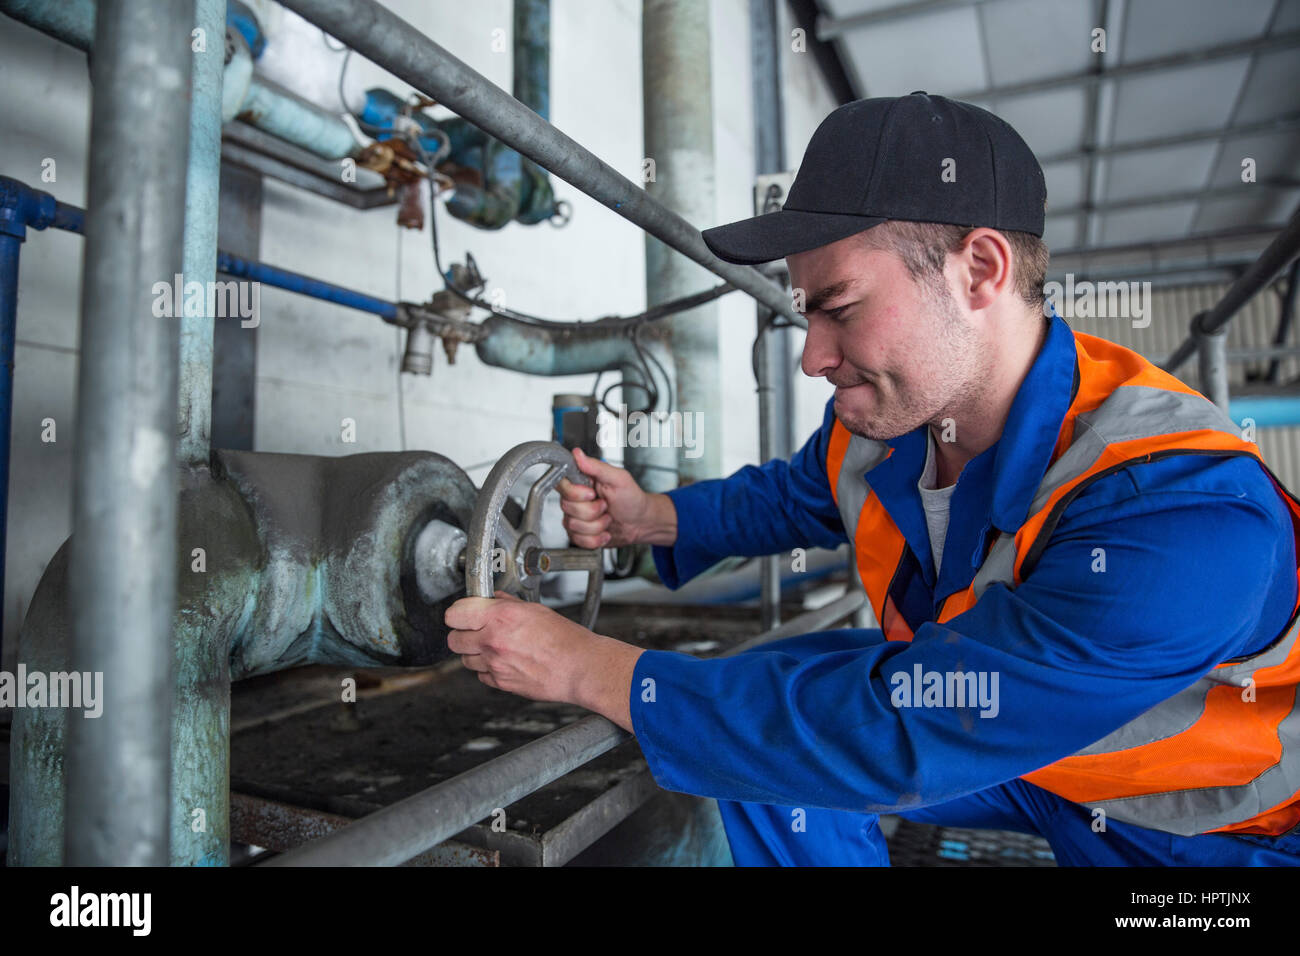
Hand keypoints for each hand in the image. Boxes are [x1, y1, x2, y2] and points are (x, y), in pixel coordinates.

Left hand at [444, 591, 641, 729]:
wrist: (579, 668)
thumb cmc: (564, 639)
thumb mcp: (535, 610)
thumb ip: (507, 603)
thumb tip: (493, 599)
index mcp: (500, 617)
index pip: (455, 614)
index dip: (457, 613)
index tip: (463, 614)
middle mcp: (493, 641)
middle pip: (453, 640)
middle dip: (462, 634)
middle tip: (474, 631)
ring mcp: (495, 664)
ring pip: (465, 659)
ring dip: (475, 653)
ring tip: (495, 647)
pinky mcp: (500, 683)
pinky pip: (481, 675)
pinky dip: (488, 670)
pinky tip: (504, 662)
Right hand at [557, 447, 676, 547]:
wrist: (640, 522)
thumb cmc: (632, 498)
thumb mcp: (618, 478)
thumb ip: (596, 466)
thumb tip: (577, 454)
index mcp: (582, 482)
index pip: (562, 485)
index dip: (576, 493)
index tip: (593, 494)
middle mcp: (575, 499)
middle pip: (568, 508)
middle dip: (593, 511)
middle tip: (606, 506)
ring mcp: (576, 518)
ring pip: (573, 525)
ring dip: (597, 525)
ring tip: (608, 518)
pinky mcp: (579, 534)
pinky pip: (579, 540)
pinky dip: (596, 539)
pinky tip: (605, 532)